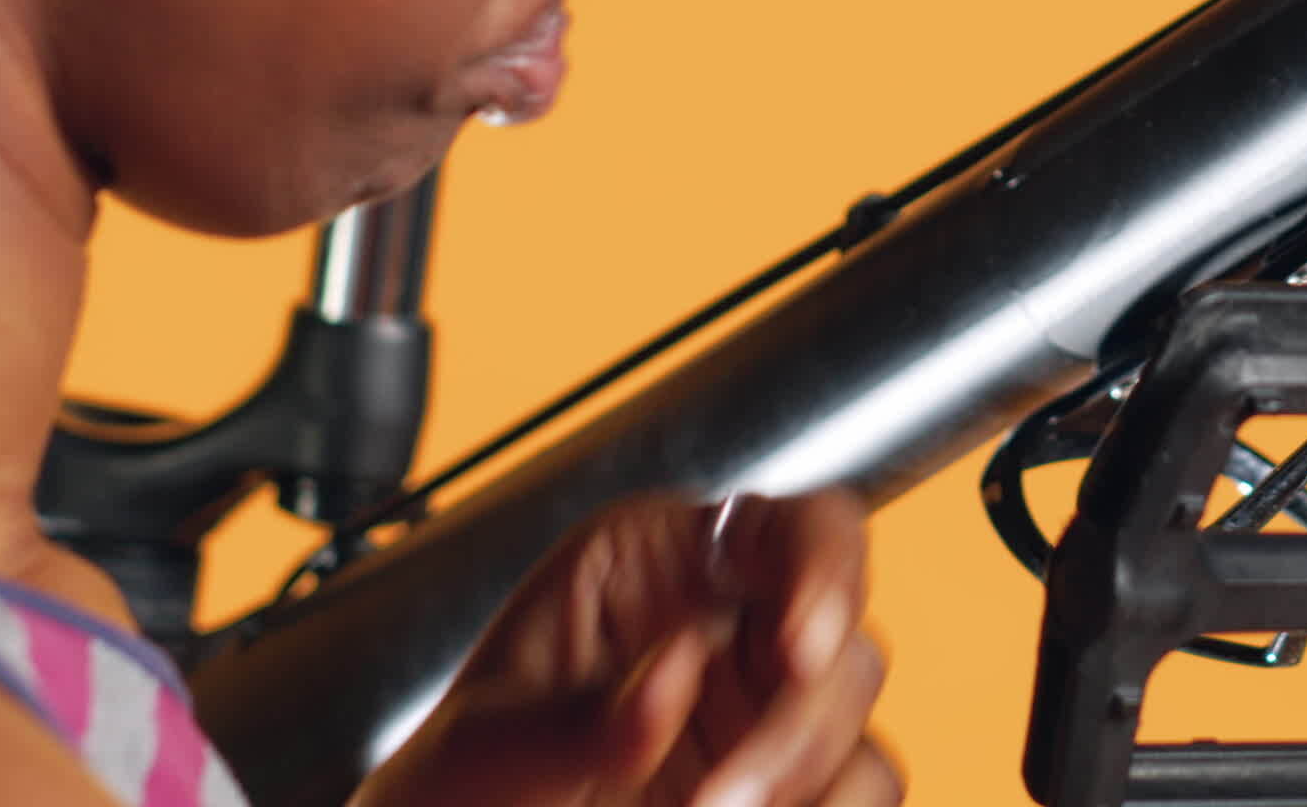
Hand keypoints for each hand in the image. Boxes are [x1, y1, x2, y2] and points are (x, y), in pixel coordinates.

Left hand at [362, 490, 900, 806]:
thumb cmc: (448, 788)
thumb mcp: (486, 747)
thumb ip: (580, 716)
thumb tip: (677, 668)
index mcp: (658, 564)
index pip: (792, 526)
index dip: (825, 572)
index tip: (800, 652)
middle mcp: (727, 627)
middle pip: (842, 644)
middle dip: (794, 735)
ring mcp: (760, 714)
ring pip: (855, 731)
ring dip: (809, 789)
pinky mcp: (783, 790)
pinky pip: (858, 794)